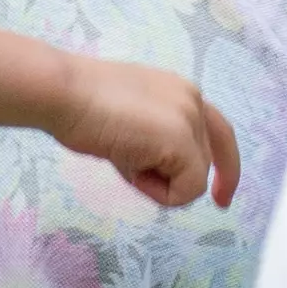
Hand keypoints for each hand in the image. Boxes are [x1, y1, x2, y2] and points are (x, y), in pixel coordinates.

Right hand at [50, 57, 238, 208]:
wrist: (62, 92)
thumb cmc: (78, 104)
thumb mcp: (128, 118)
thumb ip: (153, 136)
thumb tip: (156, 168)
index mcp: (180, 90)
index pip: (218, 133)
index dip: (224, 168)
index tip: (219, 197)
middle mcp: (193, 100)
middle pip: (204, 162)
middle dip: (170, 178)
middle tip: (128, 167)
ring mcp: (190, 119)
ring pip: (195, 179)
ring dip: (158, 183)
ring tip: (121, 158)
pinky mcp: (181, 142)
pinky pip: (188, 191)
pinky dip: (160, 194)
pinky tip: (128, 170)